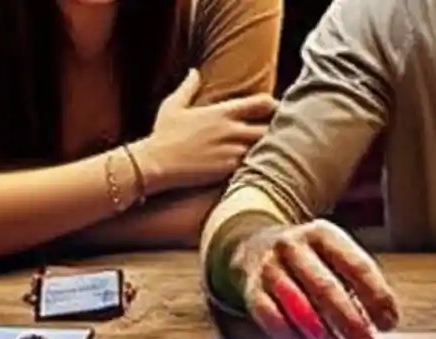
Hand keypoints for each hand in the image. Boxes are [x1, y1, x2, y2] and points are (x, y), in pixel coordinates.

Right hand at [136, 69, 277, 189]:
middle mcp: (230, 130)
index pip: (262, 103)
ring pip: (262, 148)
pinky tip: (257, 168)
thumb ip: (188, 87)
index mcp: (222, 112)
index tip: (274, 111)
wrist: (156, 162)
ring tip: (271, 153)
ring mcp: (231, 150)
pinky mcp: (228, 169)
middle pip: (269, 128)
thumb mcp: (173, 105)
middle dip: (275, 131)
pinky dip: (256, 166)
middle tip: (279, 135)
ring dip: (266, 150)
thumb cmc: (163, 134)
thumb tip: (194, 72)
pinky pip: (251, 166)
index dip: (273, 106)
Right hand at [230, 219, 399, 338]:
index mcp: (323, 234)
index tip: (389, 323)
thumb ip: (358, 285)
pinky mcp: (252, 291)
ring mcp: (270, 268)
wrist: (254, 247)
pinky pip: (274, 320)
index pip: (356, 265)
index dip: (376, 296)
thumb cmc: (309, 260)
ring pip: (300, 309)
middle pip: (326, 289)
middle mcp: (293, 247)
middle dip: (351, 325)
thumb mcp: (334, 258)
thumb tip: (381, 322)